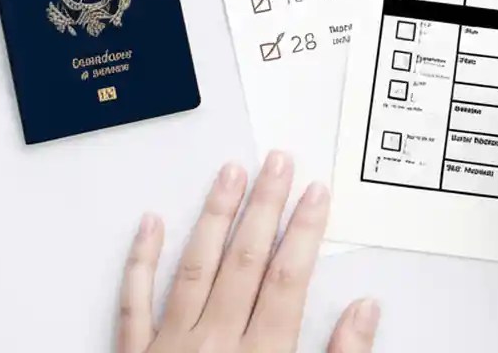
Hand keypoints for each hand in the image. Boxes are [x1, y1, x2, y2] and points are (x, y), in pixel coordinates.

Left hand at [117, 151, 379, 352]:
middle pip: (243, 259)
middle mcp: (213, 346)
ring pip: (192, 266)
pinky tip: (150, 223)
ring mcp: (168, 349)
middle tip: (278, 162)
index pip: (289, 277)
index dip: (306, 230)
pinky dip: (140, 261)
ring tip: (229, 173)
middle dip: (265, 206)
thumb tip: (365, 311)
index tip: (317, 193)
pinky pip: (132, 302)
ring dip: (212, 214)